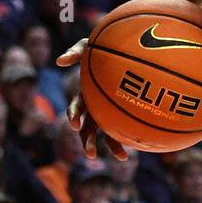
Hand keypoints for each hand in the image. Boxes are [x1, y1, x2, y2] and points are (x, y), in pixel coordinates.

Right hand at [58, 37, 128, 160]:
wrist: (123, 49)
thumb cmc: (103, 47)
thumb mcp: (88, 45)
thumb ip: (75, 51)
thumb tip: (59, 60)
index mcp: (85, 94)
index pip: (76, 109)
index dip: (74, 117)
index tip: (74, 125)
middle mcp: (94, 107)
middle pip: (88, 128)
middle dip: (88, 141)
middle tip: (91, 153)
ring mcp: (108, 110)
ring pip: (108, 132)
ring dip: (113, 146)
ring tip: (124, 157)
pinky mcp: (122, 110)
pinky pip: (125, 126)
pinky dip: (131, 136)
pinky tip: (142, 144)